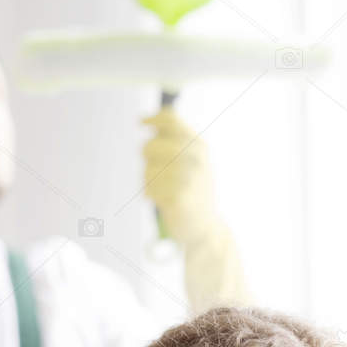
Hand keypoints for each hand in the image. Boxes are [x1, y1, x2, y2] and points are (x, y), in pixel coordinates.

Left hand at [140, 106, 217, 244]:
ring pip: (148, 168)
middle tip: (152, 167)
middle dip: (147, 155)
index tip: (140, 122)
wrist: (205, 227)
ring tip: (159, 187)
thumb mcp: (193, 161)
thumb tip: (149, 121)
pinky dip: (150, 192)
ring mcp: (188, 179)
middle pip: (152, 145)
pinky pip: (149, 187)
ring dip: (148, 178)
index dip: (153, 119)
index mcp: (199, 147)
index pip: (171, 121)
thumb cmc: (194, 191)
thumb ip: (175, 141)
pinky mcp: (178, 198)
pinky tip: (160, 199)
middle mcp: (196, 160)